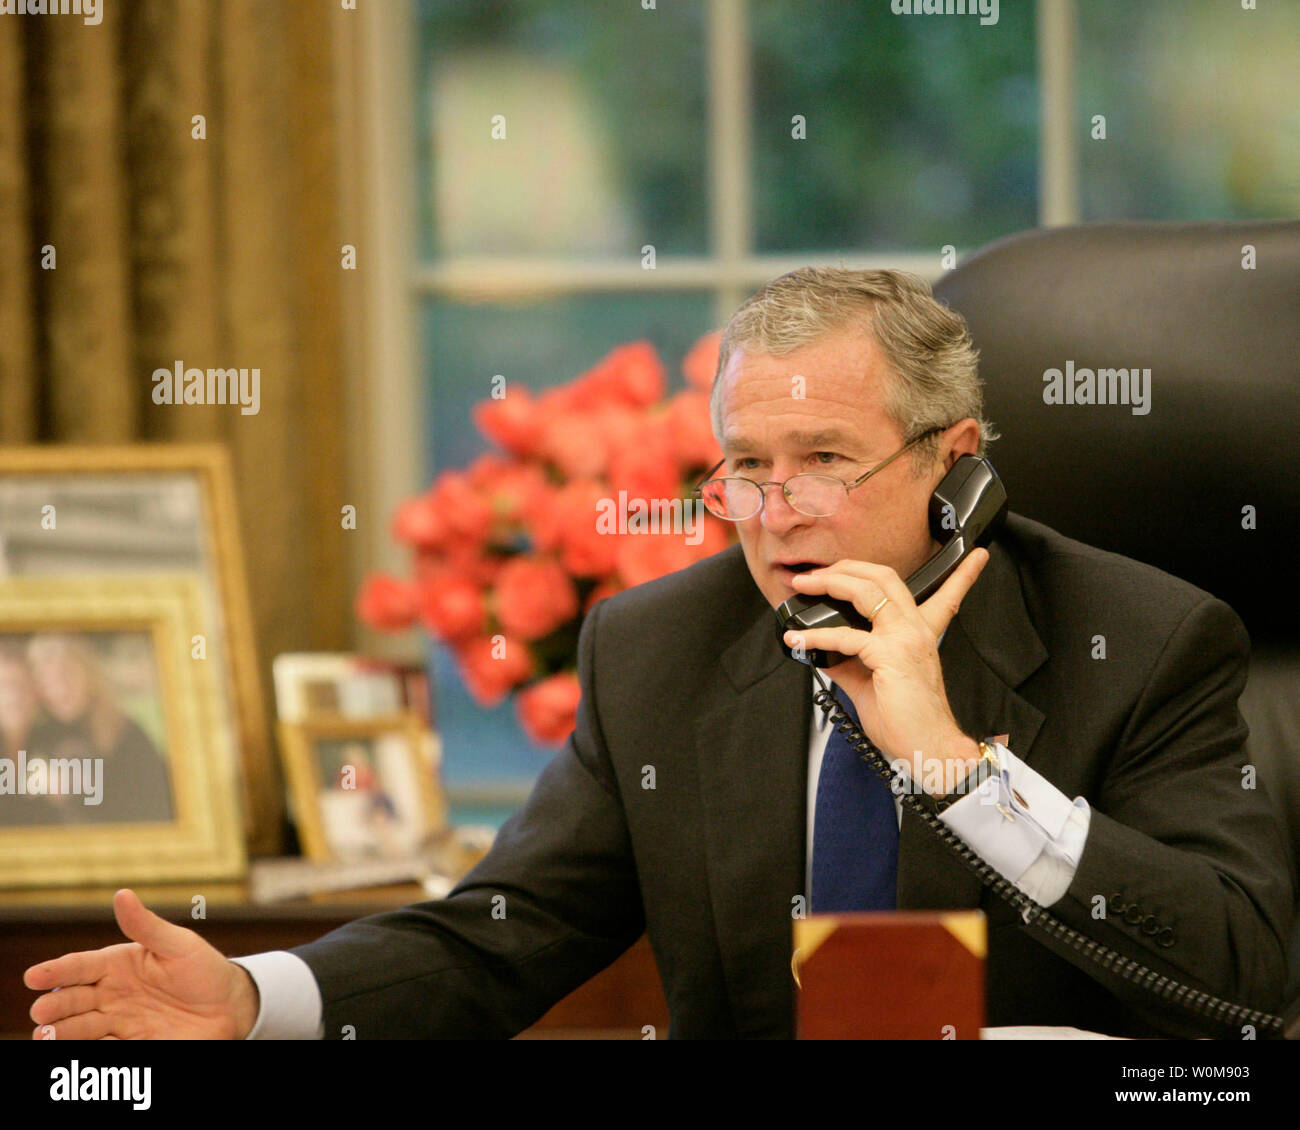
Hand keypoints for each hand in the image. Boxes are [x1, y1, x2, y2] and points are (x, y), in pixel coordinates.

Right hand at [24, 888, 258, 1039]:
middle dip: (54, 1005)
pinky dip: (91, 1050)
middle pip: (73, 1000)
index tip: (34, 976)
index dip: (56, 970)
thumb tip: (122, 894)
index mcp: (117, 965)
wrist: (230, 1007)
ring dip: (62, 1033)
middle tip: (42, 1011)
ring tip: (46, 1036)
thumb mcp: (178, 944)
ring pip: (80, 1028)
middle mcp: (111, 994)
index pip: (80, 966)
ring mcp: (118, 1022)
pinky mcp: (131, 1046)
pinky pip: (104, 1050)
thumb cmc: (203, 969)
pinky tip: (85, 1049)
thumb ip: (147, 925)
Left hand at [782, 549, 989, 790]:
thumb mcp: (870, 684)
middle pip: (884, 577)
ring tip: (804, 586)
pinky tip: (800, 640)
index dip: (962, 575)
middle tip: (817, 572)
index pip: (944, 595)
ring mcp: (905, 638)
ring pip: (866, 591)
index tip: (976, 557)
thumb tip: (820, 653)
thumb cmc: (907, 722)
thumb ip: (847, 663)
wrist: (928, 748)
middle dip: (846, 566)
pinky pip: (846, 636)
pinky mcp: (890, 655)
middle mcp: (915, 629)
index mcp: (918, 634)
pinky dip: (817, 636)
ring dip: (829, 583)